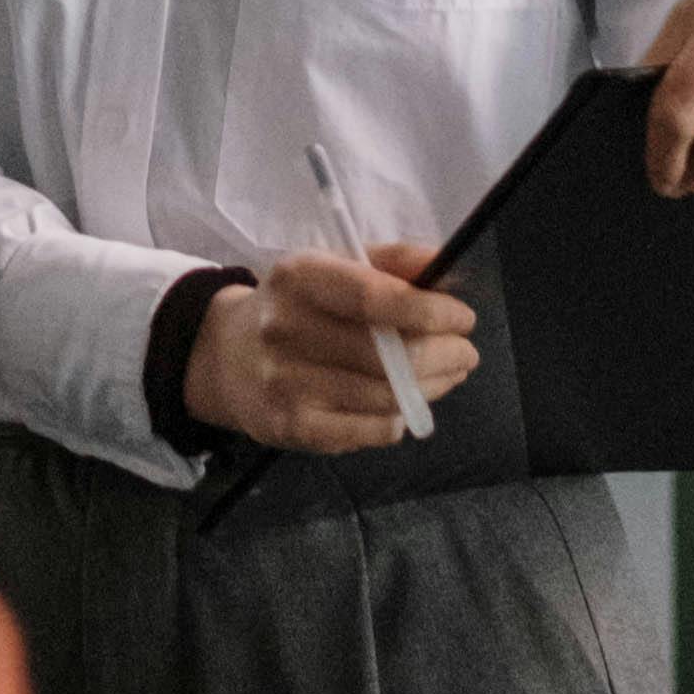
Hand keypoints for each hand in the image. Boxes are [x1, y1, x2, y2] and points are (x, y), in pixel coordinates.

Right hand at [185, 241, 476, 455]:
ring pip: (383, 396)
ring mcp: (285, 382)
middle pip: (385, 354)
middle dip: (442, 354)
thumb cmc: (298, 306)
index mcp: (298, 277)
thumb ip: (391, 262)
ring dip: (431, 387)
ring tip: (448, 374)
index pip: (372, 296)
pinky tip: (406, 404)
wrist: (226, 356)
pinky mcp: (290, 426)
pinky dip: (398, 419)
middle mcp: (285, 328)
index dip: (427, 310)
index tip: (463, 318)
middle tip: (466, 352)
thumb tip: (446, 266)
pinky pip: (367, 430)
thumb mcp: (333, 266)